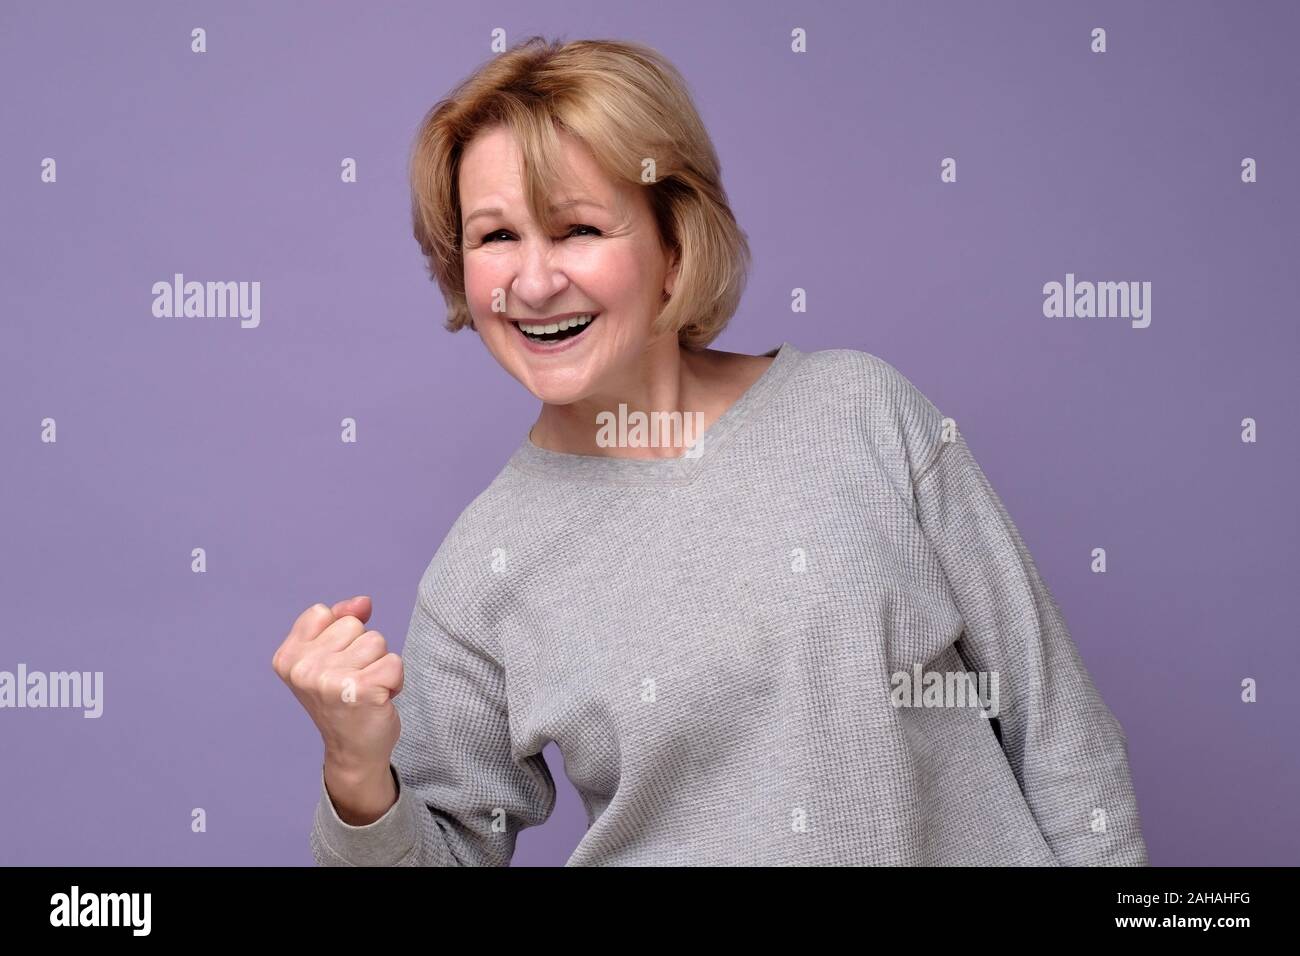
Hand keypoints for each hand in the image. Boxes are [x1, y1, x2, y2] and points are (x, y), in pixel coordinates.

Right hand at [271, 596, 403, 780]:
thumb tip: (364, 602)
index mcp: (287, 657)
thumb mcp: (330, 656)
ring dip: (379, 665)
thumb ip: (342, 619)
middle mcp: (302, 669)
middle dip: (362, 650)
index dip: (340, 637)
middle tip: (352, 681)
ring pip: (377, 641)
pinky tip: (379, 699)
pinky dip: (395, 680)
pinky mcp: (360, 690)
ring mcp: (329, 680)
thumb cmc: (343, 699)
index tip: (334, 667)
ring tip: (365, 689)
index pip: (325, 613)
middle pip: (354, 626)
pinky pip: (395, 662)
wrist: (353, 751)